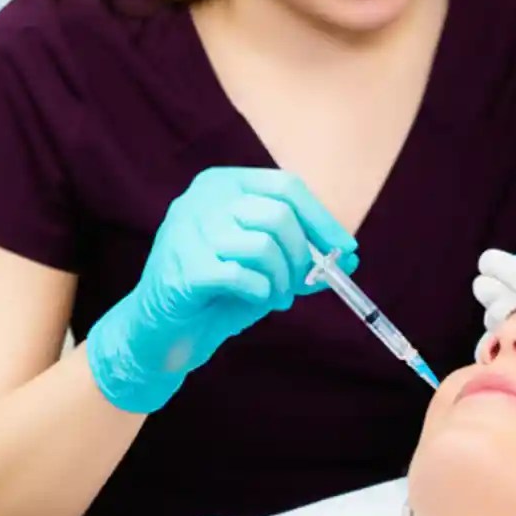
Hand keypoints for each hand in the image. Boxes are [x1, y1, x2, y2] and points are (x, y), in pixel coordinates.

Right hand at [86, 167, 358, 413]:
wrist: (165, 331)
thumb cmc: (220, 291)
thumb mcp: (267, 264)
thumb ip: (304, 254)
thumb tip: (351, 257)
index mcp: (224, 184)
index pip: (287, 186)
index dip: (323, 219)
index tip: (348, 250)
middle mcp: (201, 198)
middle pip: (279, 215)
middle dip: (302, 256)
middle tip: (300, 283)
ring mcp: (186, 230)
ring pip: (263, 245)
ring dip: (281, 279)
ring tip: (274, 295)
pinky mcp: (182, 268)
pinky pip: (241, 275)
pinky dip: (259, 292)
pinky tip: (253, 299)